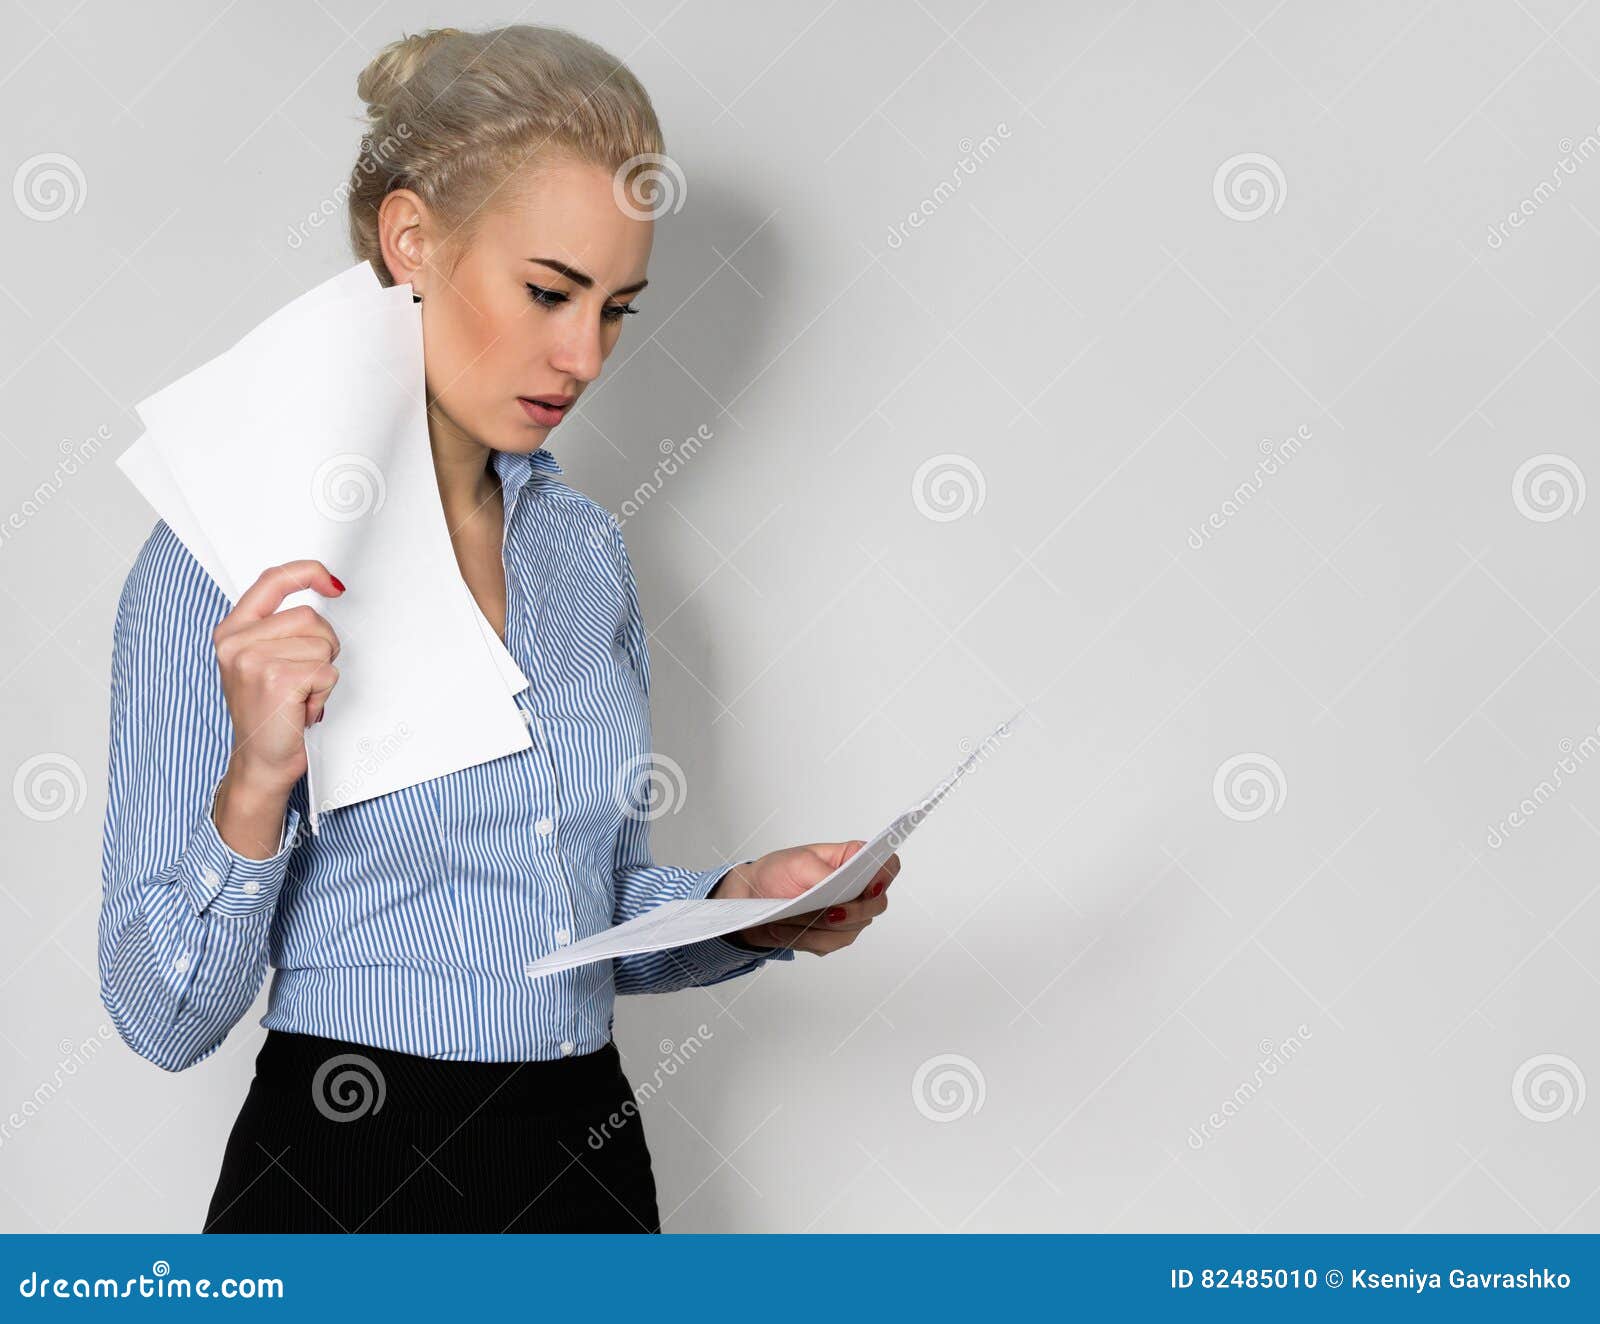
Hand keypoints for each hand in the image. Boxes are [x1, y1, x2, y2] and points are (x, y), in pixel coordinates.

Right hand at [213, 560, 344, 794]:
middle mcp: (236, 642)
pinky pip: (326, 672)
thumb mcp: (261, 662)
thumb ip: (280, 628)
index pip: (272, 581)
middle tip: (303, 679)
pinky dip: (324, 693)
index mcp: (232, 631)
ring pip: (322, 644)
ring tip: (300, 695)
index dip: (307, 573)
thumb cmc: (268, 713)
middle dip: (322, 647)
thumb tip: (326, 589)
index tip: (331, 582)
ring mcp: (253, 660)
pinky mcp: (276, 679)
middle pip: (310, 617)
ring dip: (323, 673)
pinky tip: (302, 708)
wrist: (260, 762)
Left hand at [713, 841, 900, 955]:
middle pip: (876, 905)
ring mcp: (848, 916)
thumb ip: (825, 874)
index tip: (870, 886)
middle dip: (851, 911)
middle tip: (829, 912)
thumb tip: (843, 887)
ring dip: (818, 925)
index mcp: (852, 861)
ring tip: (789, 916)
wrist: (752, 898)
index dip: (885, 875)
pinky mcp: (832, 937)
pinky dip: (806, 938)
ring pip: (852, 929)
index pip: (886, 865)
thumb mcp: (799, 863)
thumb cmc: (778, 872)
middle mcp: (857, 890)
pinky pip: (829, 944)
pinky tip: (784, 927)